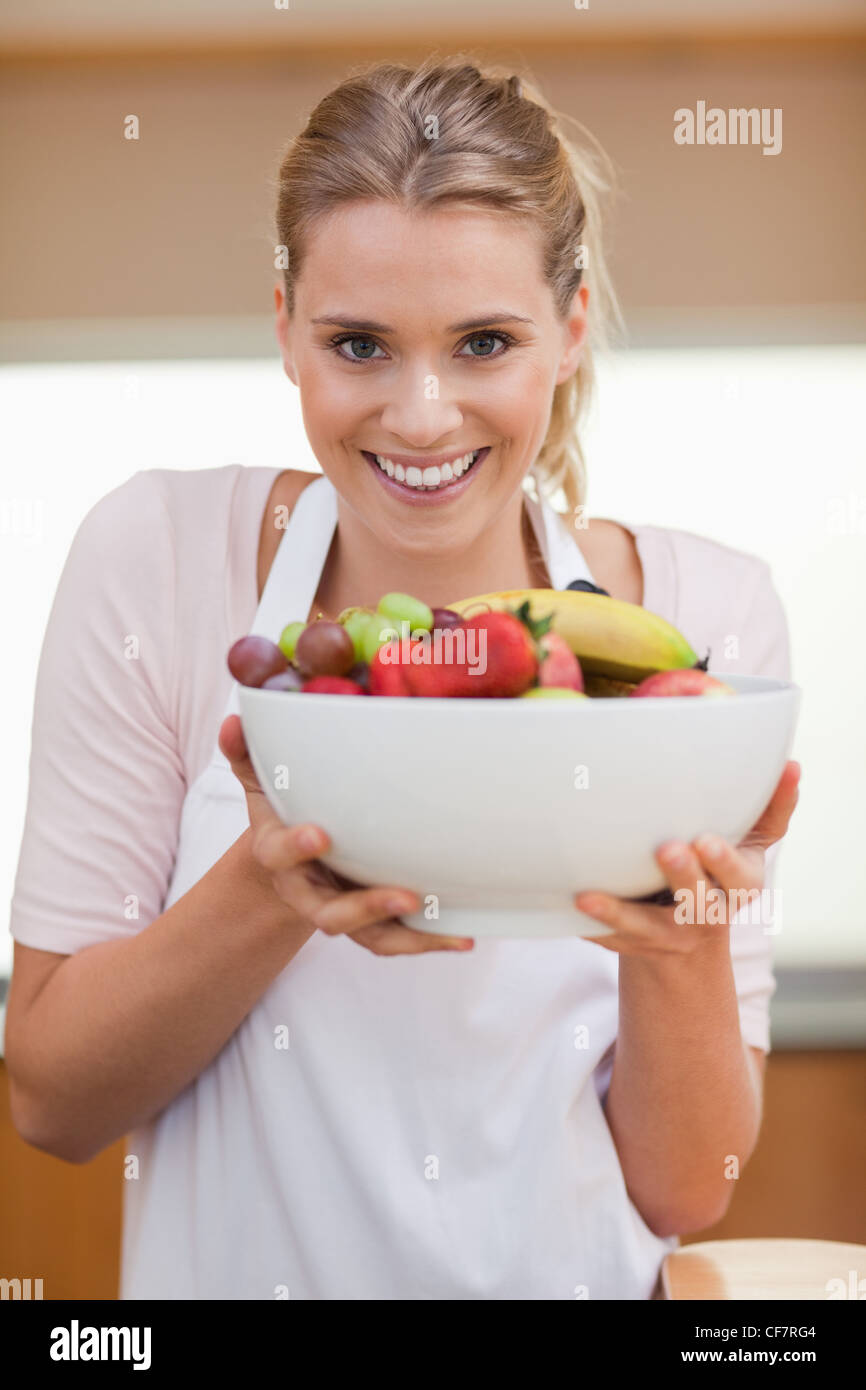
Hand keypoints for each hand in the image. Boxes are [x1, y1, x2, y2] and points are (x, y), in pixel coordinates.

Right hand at [218, 715, 473, 956]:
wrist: (290, 860)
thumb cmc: (283, 809)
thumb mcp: (262, 780)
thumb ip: (247, 753)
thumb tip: (233, 721)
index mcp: (278, 856)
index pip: (279, 856)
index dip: (296, 848)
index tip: (319, 835)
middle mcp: (309, 892)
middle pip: (329, 913)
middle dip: (365, 907)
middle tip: (403, 896)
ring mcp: (342, 910)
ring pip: (369, 936)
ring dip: (407, 935)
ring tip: (449, 930)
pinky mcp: (370, 921)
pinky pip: (397, 939)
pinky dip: (429, 940)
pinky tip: (463, 937)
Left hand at [575, 760, 800, 956]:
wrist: (686, 940)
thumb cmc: (717, 869)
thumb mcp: (751, 843)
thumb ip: (772, 808)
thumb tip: (792, 764)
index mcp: (738, 886)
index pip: (736, 875)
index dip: (723, 861)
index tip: (705, 839)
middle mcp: (706, 914)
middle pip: (697, 900)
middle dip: (683, 876)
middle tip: (666, 849)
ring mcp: (666, 934)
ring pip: (643, 927)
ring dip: (617, 912)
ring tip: (588, 897)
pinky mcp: (631, 944)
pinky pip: (607, 938)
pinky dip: (588, 926)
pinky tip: (567, 907)